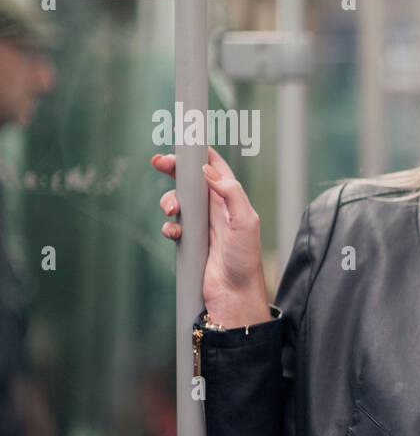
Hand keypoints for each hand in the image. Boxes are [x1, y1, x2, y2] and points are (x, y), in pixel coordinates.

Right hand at [152, 146, 270, 326]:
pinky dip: (169, 225)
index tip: (184, 142)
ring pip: (178, 201)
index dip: (200, 153)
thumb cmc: (245, 258)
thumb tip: (208, 170)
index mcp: (232, 199)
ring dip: (169, 200)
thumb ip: (231, 193)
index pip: (215, 168)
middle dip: (174, 169)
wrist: (233, 293)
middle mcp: (217, 209)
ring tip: (171, 210)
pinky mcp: (190, 240)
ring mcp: (202, 224)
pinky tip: (174, 232)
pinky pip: (173, 225)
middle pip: (191, 180)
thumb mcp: (246, 222)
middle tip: (158, 161)